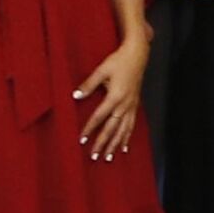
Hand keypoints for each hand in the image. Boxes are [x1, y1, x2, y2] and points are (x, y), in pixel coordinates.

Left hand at [75, 38, 148, 161]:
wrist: (138, 54)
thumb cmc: (119, 60)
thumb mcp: (101, 70)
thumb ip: (88, 85)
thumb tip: (75, 95)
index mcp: (115, 96)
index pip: (99, 117)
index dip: (89, 129)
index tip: (82, 140)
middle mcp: (125, 104)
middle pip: (112, 128)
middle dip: (103, 143)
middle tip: (94, 157)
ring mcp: (131, 105)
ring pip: (124, 130)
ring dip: (115, 144)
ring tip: (109, 158)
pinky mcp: (135, 104)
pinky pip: (131, 125)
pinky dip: (127, 137)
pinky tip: (124, 147)